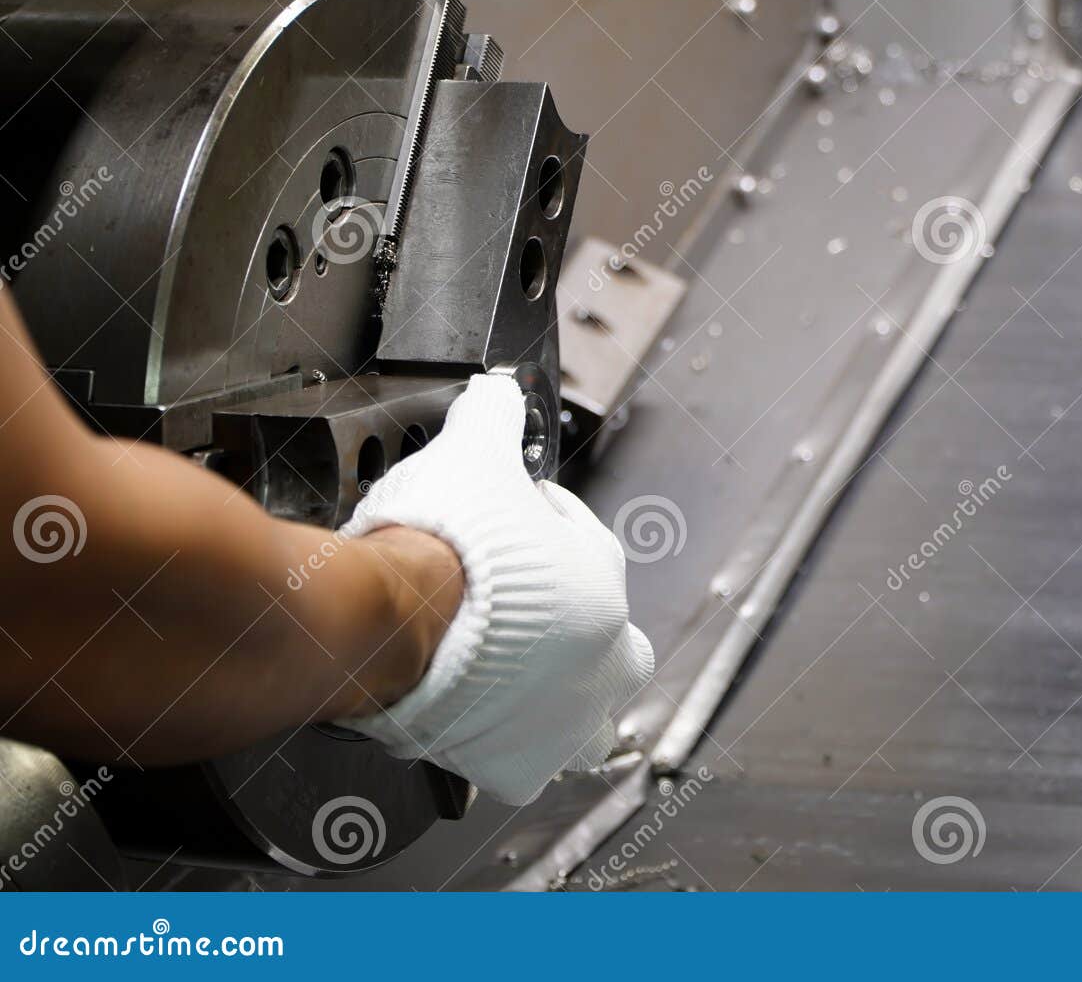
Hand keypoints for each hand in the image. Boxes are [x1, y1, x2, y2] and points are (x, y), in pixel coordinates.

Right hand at [336, 373, 653, 805]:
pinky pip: (520, 766)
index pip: (584, 547)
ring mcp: (562, 712)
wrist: (393, 620)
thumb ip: (494, 418)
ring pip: (585, 720)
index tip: (511, 529)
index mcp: (599, 578)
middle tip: (532, 625)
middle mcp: (599, 652)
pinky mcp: (517, 760)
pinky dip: (502, 751)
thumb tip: (499, 392)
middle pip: (613, 648)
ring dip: (562, 707)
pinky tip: (480, 736)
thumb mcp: (474, 452)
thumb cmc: (442, 547)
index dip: (545, 532)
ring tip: (524, 694)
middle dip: (582, 638)